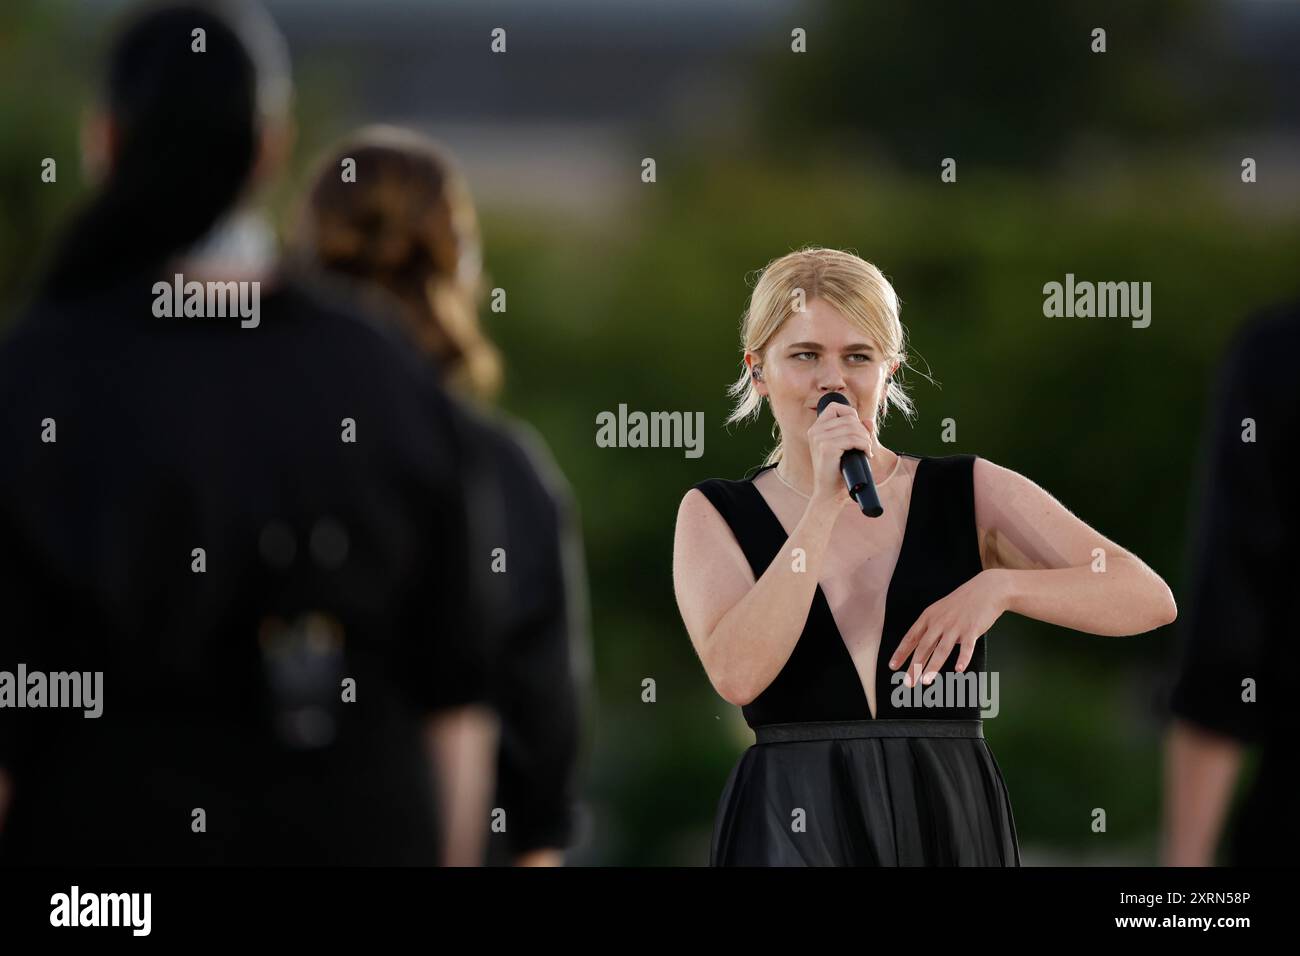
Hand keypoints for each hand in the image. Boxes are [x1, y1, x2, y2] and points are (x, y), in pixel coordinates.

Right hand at [807, 402, 876, 504]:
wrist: (829, 493)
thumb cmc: (838, 471)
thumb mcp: (847, 448)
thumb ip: (857, 432)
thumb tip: (869, 420)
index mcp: (816, 429)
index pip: (835, 407)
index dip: (851, 415)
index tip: (858, 432)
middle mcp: (815, 431)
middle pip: (848, 418)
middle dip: (863, 431)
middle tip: (866, 446)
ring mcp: (819, 438)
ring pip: (853, 428)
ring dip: (865, 439)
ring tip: (867, 451)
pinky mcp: (826, 448)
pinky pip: (853, 439)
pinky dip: (864, 446)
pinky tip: (866, 454)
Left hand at [888, 570, 1007, 686]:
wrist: (985, 590)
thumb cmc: (960, 604)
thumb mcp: (940, 613)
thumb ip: (930, 633)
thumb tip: (920, 655)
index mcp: (928, 618)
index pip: (911, 637)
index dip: (901, 652)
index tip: (892, 666)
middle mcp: (939, 622)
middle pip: (924, 647)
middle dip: (914, 666)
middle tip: (907, 683)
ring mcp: (956, 626)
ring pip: (942, 649)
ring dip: (933, 667)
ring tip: (925, 681)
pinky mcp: (972, 629)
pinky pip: (967, 647)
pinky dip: (963, 659)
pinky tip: (958, 670)